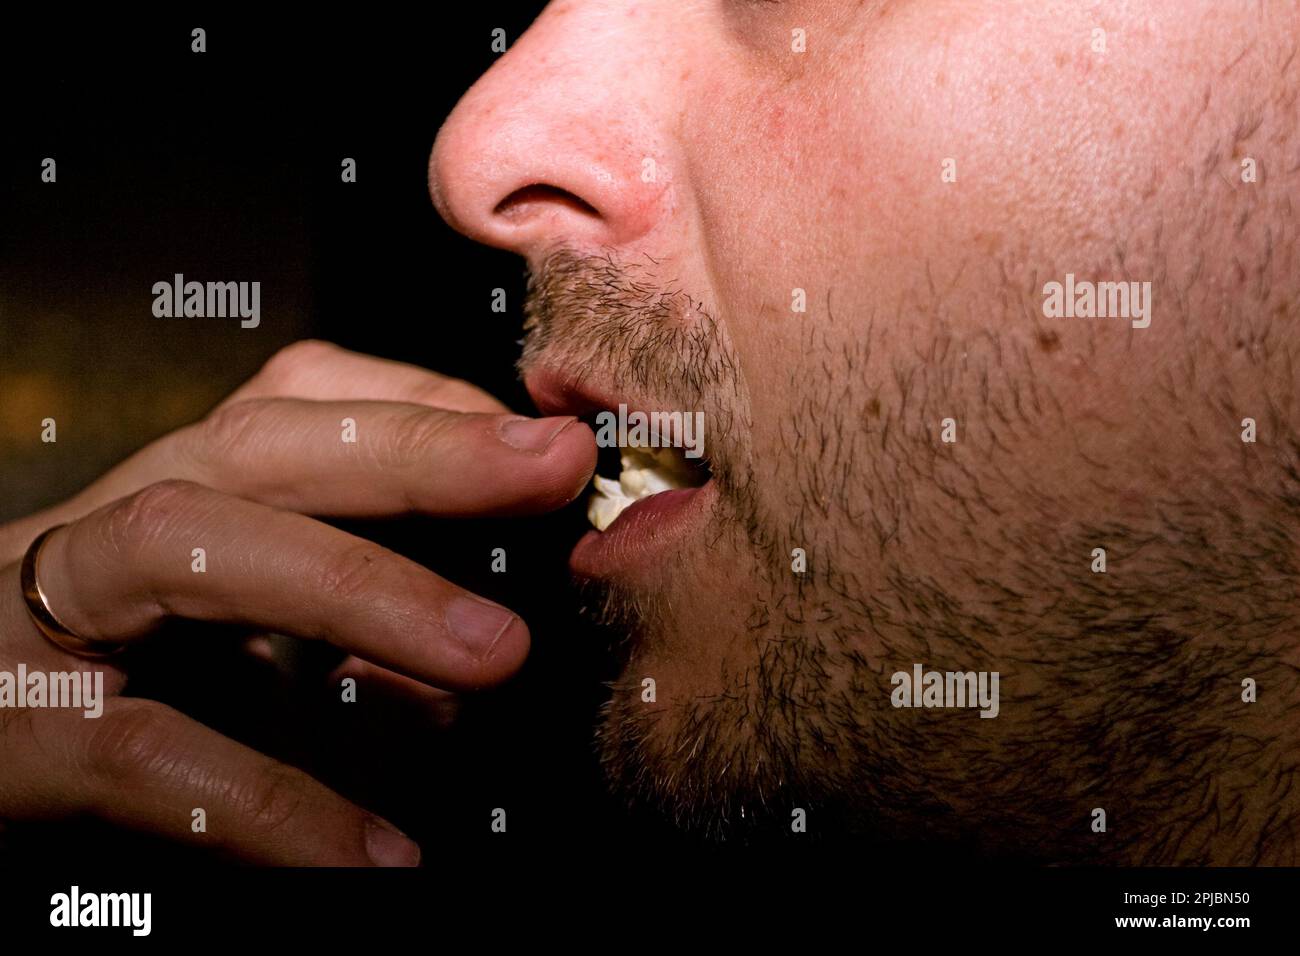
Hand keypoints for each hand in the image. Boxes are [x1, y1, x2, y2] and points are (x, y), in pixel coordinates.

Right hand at [0, 340, 595, 864]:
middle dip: (413, 449)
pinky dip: (273, 801)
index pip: (289, 403)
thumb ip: (340, 648)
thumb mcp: (228, 661)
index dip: (417, 403)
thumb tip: (481, 664)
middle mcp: (103, 533)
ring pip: (183, 545)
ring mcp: (34, 620)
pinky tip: (379, 852)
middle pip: (252, 443)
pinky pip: (145, 754)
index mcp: (166, 500)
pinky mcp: (8, 736)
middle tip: (554, 466)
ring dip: (355, 589)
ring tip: (496, 652)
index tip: (533, 440)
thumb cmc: (96, 714)